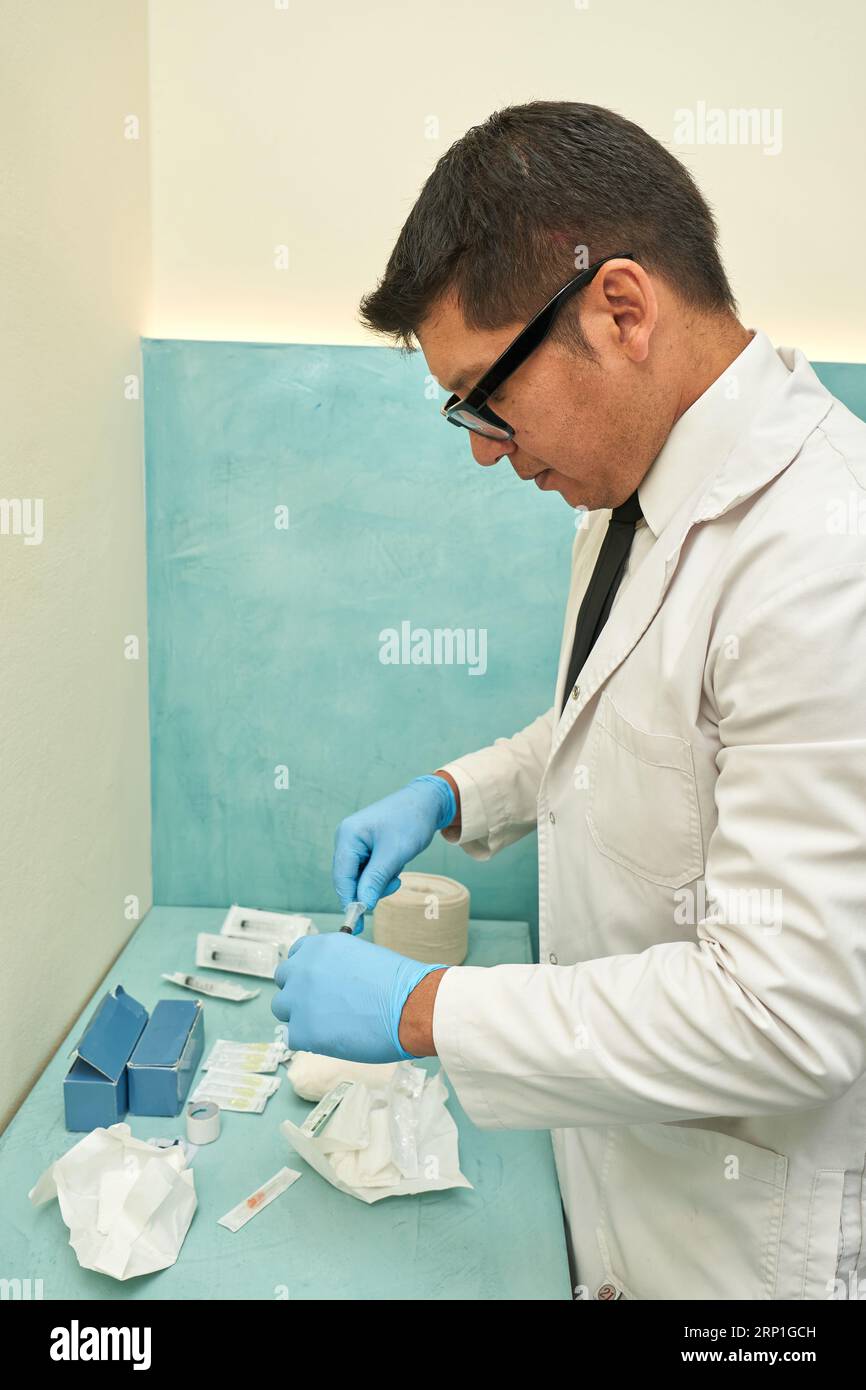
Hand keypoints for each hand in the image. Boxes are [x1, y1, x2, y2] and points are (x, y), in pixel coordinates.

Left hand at [270, 931, 446, 1062]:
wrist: (411, 1006)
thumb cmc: (399, 983)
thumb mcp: (364, 956)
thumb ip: (339, 965)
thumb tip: (332, 981)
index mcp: (321, 946)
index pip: (297, 954)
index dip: (306, 969)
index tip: (316, 980)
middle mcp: (304, 968)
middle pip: (284, 979)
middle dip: (298, 990)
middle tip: (321, 1004)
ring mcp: (299, 999)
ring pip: (282, 1008)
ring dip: (298, 1015)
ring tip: (326, 1024)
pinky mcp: (303, 1030)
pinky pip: (291, 1036)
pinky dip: (306, 1040)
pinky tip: (328, 1040)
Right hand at [332, 775, 455, 911]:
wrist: (427, 802)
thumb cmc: (410, 821)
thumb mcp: (395, 853)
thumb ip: (375, 879)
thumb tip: (362, 905)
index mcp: (348, 836)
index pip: (342, 876)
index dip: (349, 900)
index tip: (356, 923)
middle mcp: (347, 839)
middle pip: (349, 878)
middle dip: (370, 888)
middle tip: (395, 884)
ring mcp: (355, 843)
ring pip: (361, 876)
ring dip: (379, 880)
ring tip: (398, 867)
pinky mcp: (366, 846)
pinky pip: (369, 870)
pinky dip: (383, 873)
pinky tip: (396, 862)